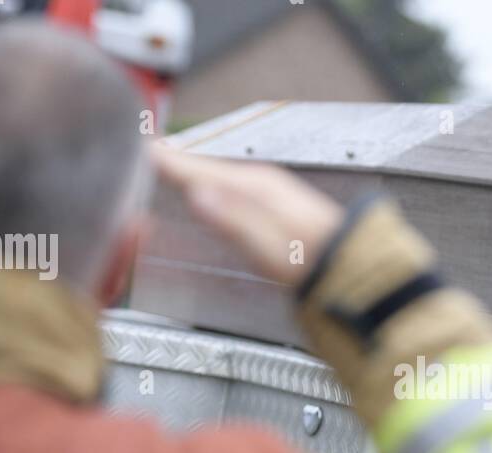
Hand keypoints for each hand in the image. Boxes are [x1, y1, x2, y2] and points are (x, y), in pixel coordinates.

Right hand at [151, 143, 343, 287]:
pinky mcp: (275, 205)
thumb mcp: (268, 246)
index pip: (199, 169)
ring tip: (169, 163)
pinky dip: (211, 181)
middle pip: (207, 167)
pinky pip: (232, 185)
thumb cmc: (311, 262)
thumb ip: (232, 220)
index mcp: (253, 187)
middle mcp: (261, 182)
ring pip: (220, 174)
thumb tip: (196, 194)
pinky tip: (209, 189)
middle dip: (176, 159)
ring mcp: (270, 192)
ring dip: (193, 169)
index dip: (168, 160)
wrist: (351, 266)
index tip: (140, 146)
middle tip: (145, 149)